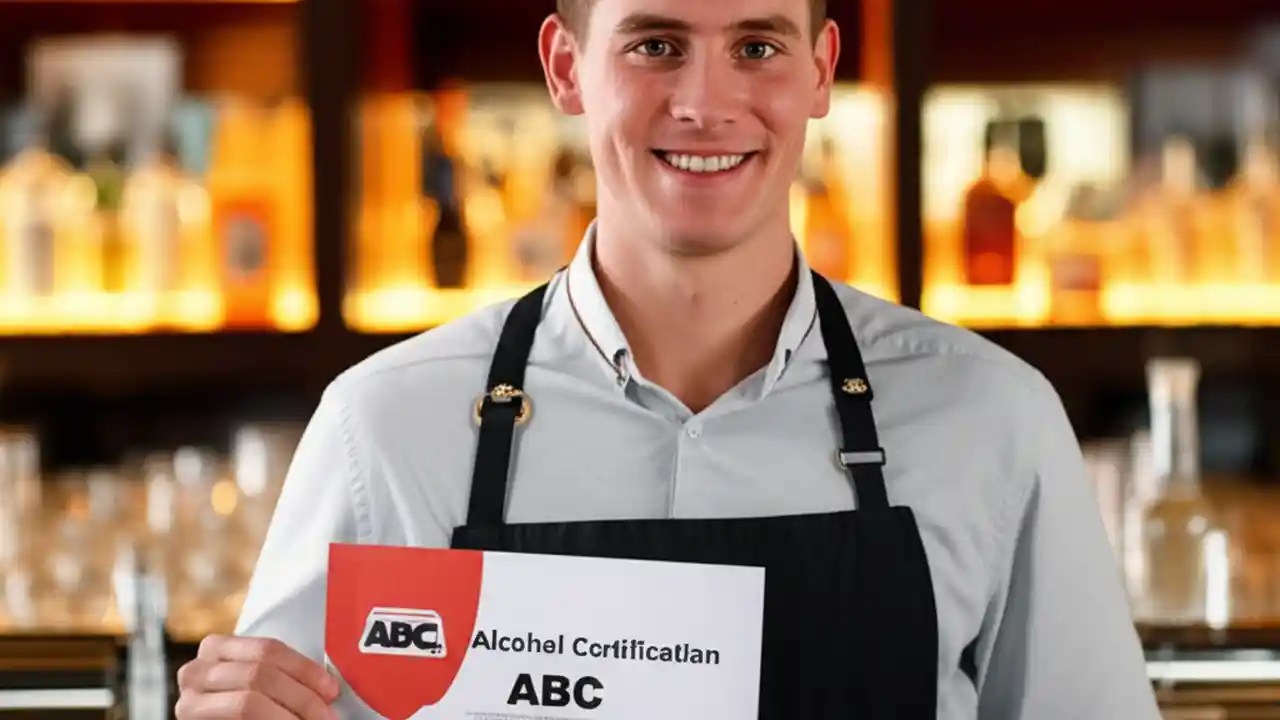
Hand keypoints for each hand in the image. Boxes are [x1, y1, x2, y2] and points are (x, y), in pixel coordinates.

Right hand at [176, 635, 339, 718]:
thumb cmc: (253, 704)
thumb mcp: (260, 681)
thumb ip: (283, 676)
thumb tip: (329, 688)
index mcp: (216, 647)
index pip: (268, 649)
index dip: (305, 669)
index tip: (331, 690)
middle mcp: (195, 671)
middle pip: (260, 675)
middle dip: (301, 697)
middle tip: (326, 716)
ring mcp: (189, 702)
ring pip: (249, 702)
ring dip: (289, 716)